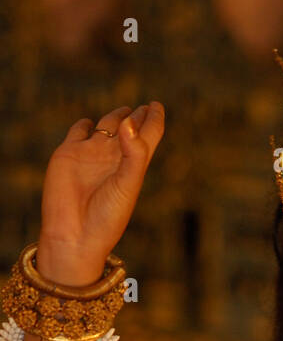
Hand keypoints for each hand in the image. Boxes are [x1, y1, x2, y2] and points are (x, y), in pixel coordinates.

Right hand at [36, 102, 165, 278]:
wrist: (74, 234)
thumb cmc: (106, 216)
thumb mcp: (126, 185)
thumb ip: (133, 154)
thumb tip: (129, 122)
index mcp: (132, 165)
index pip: (148, 135)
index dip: (154, 119)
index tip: (157, 106)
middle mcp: (113, 158)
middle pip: (130, 129)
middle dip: (139, 117)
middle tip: (148, 107)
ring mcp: (91, 154)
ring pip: (106, 127)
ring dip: (116, 117)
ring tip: (126, 111)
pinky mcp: (68, 153)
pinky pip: (78, 132)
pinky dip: (84, 124)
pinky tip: (89, 123)